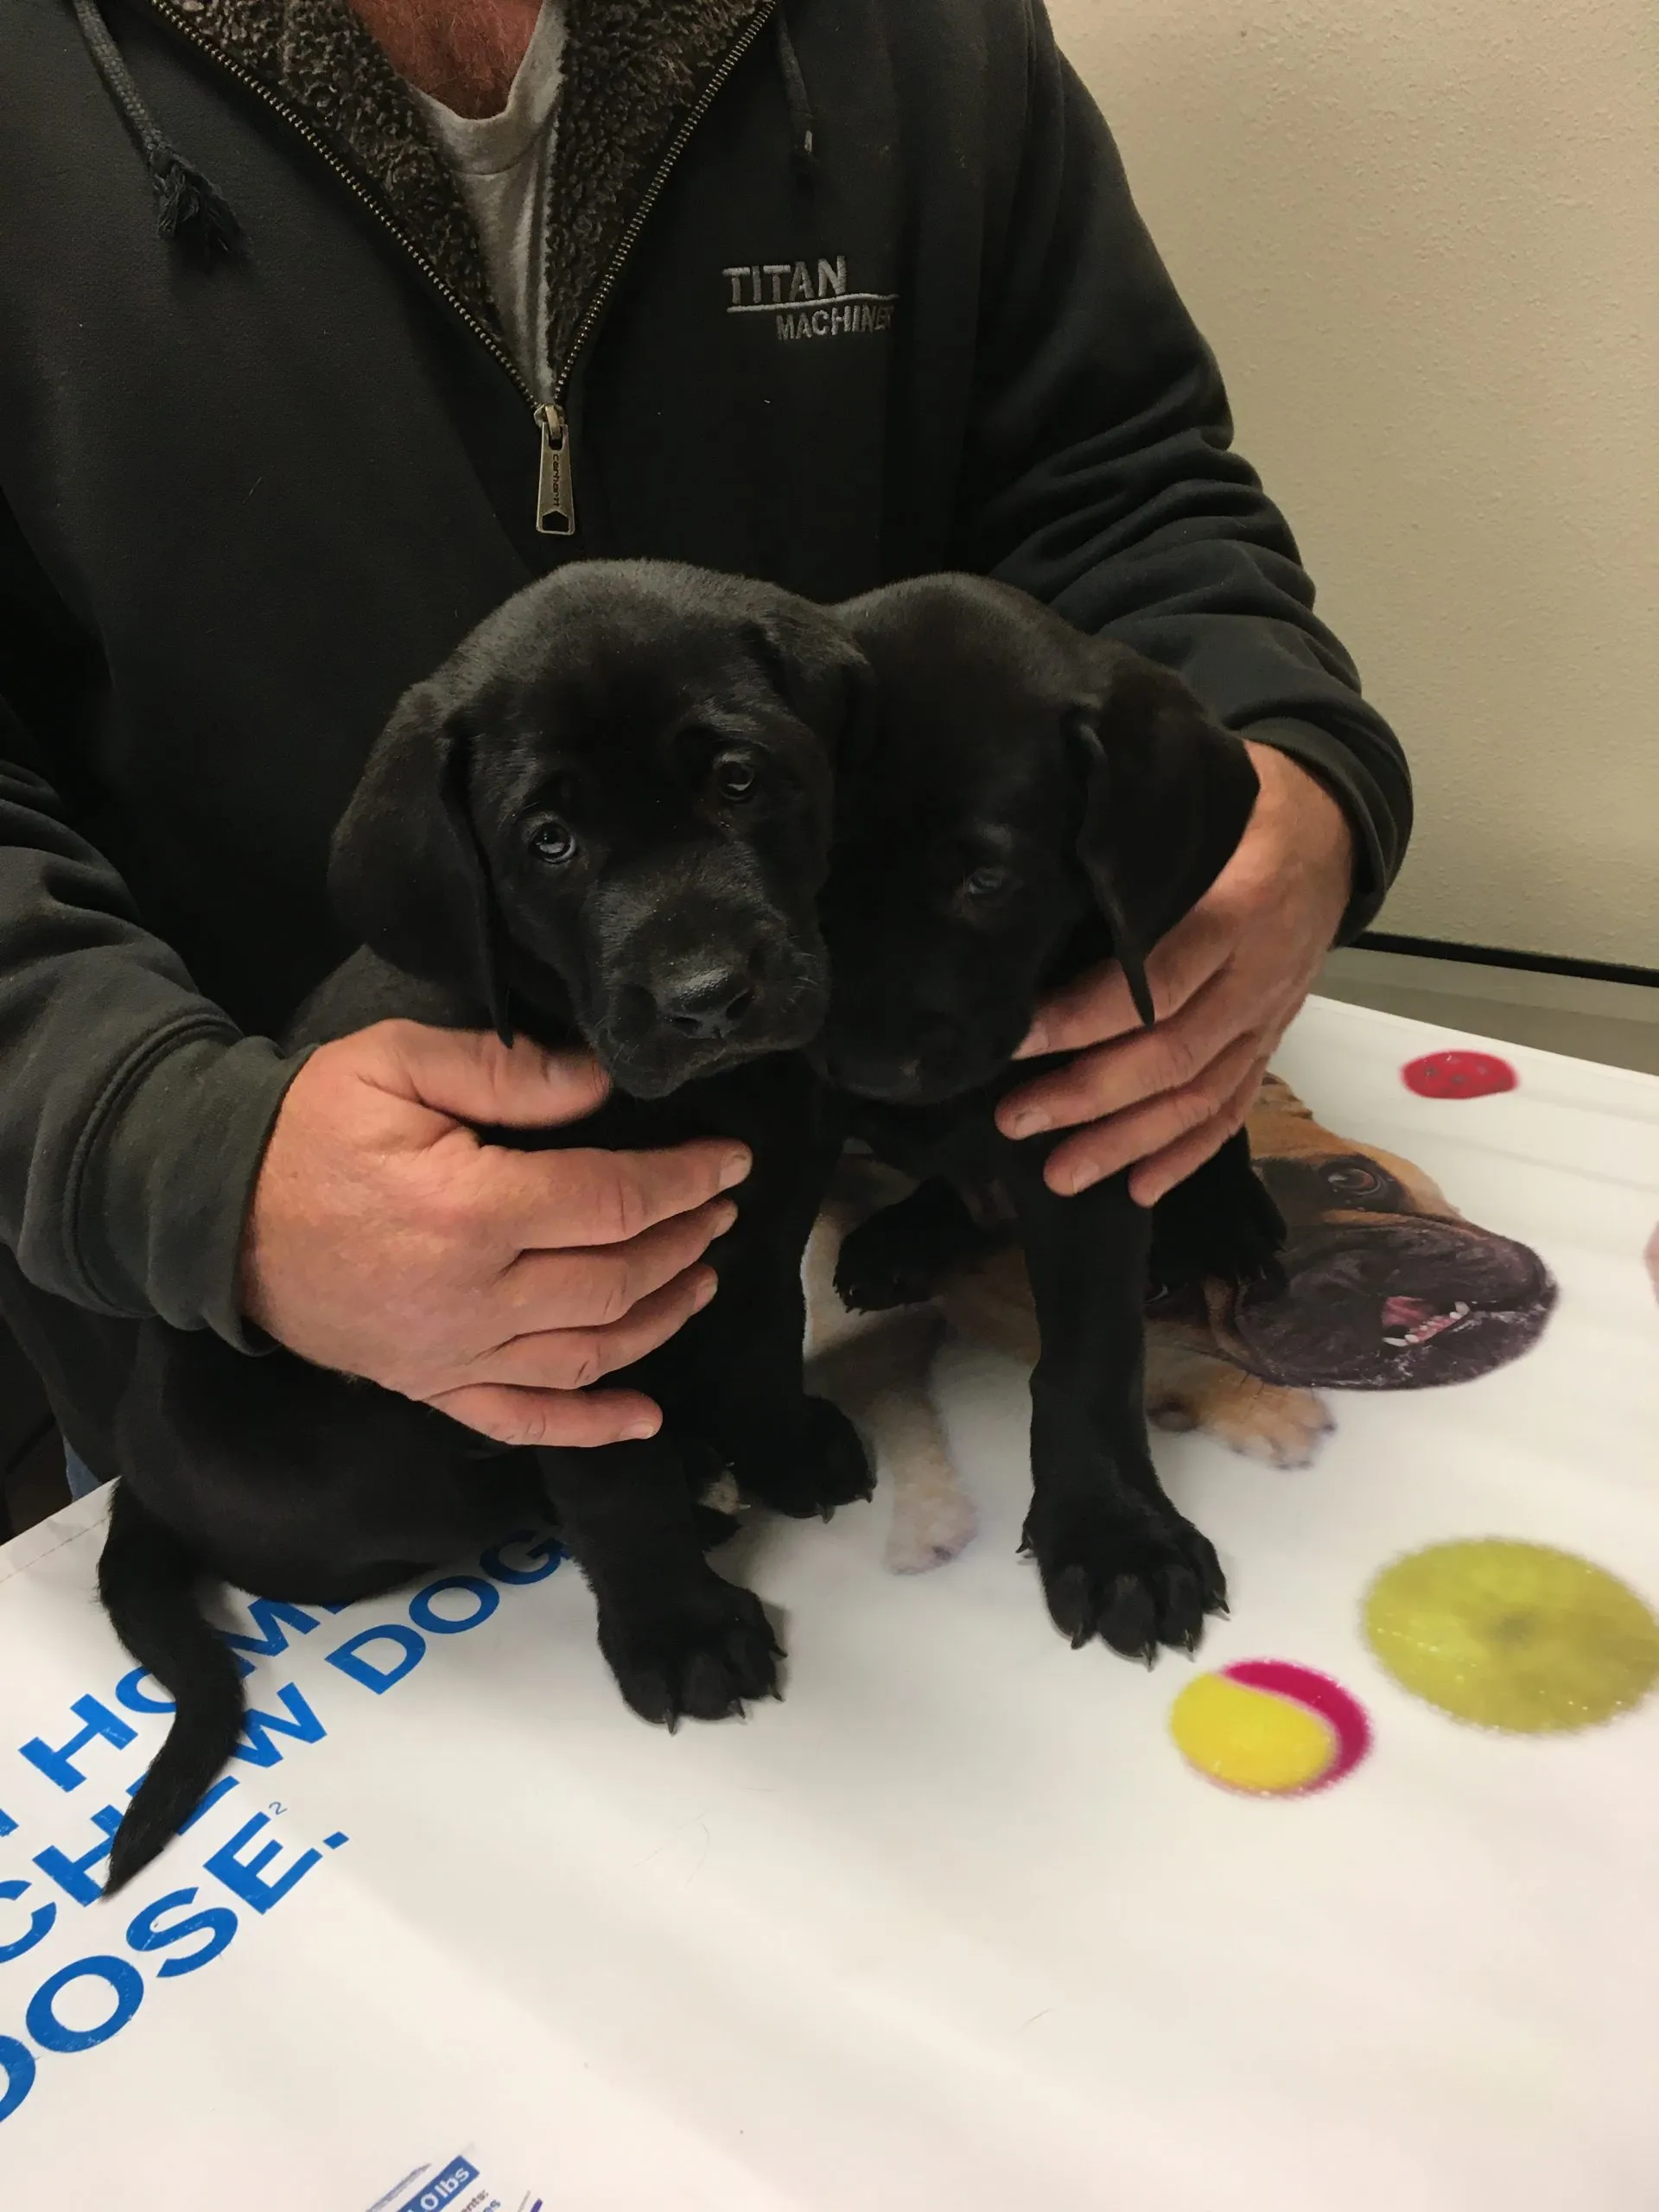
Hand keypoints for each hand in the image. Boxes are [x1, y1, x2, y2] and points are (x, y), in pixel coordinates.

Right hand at [242, 1022, 750, 1446]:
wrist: (212, 1207)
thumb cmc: (305, 1124)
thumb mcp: (397, 1062)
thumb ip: (507, 1072)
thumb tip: (602, 1085)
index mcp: (472, 1210)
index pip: (614, 1200)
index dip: (684, 1180)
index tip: (733, 1160)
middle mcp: (474, 1297)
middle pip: (615, 1279)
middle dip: (682, 1240)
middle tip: (720, 1208)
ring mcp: (453, 1354)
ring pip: (589, 1352)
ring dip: (660, 1318)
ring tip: (702, 1277)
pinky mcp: (429, 1386)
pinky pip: (521, 1422)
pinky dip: (590, 1428)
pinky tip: (645, 1419)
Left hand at [996, 745, 1352, 1202]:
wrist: (1337, 825)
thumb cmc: (1249, 801)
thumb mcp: (1205, 794)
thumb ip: (1140, 835)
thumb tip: (1048, 848)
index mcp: (1239, 908)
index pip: (1158, 979)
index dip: (1086, 1018)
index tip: (1016, 1038)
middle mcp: (1258, 975)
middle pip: (1174, 1054)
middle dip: (1090, 1097)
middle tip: (1016, 1121)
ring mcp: (1268, 1016)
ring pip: (1201, 1095)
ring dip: (1129, 1142)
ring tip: (1061, 1175)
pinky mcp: (1271, 1039)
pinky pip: (1234, 1107)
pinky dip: (1188, 1153)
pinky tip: (1140, 1188)